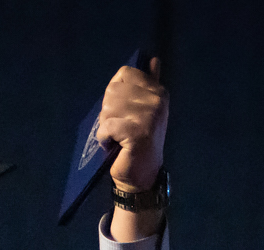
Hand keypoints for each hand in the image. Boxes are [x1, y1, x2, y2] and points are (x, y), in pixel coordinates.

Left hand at [96, 58, 167, 192]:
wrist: (141, 175)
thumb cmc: (137, 141)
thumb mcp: (144, 109)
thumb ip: (147, 84)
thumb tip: (154, 59)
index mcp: (158, 91)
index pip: (124, 74)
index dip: (115, 92)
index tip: (122, 110)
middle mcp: (157, 100)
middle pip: (113, 91)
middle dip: (109, 111)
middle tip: (120, 128)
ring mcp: (149, 116)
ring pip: (108, 108)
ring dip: (106, 126)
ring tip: (118, 137)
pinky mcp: (137, 132)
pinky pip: (106, 127)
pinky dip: (104, 139)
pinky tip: (115, 146)